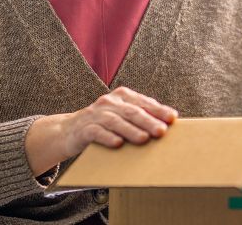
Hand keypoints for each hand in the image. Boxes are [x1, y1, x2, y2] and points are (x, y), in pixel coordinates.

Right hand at [58, 86, 177, 157]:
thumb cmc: (103, 125)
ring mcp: (95, 114)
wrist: (68, 130)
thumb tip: (166, 126)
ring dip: (131, 130)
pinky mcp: (84, 128)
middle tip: (162, 131)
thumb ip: (139, 118)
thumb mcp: (121, 116)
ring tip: (144, 139)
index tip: (172, 118)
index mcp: (121, 96)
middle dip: (148, 121)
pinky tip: (118, 144)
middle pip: (131, 111)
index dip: (158, 109)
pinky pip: (97, 132)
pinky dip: (108, 138)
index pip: (142, 102)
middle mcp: (109, 102)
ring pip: (115, 121)